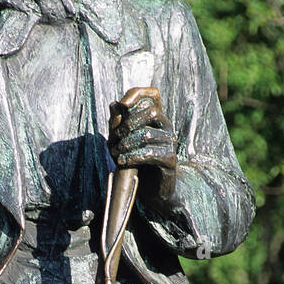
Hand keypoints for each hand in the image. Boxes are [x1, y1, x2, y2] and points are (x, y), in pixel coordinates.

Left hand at [108, 86, 176, 201]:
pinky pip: (150, 154)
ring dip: (126, 143)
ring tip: (115, 152)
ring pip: (147, 134)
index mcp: (156, 118)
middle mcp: (166, 127)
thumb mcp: (122, 141)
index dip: (138, 94)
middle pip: (151, 111)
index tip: (122, 104)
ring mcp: (170, 143)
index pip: (153, 95)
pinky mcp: (170, 160)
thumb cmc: (136, 162)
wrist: (151, 189)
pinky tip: (121, 162)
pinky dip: (132, 157)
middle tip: (115, 137)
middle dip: (129, 123)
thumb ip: (118, 124)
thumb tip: (114, 104)